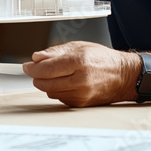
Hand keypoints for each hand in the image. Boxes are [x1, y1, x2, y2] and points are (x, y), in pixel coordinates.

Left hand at [22, 41, 140, 106]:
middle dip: (37, 76)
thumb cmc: (102, 59)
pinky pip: (59, 98)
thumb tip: (36, 57)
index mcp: (78, 62)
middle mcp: (80, 80)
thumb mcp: (78, 47)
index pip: (45, 69)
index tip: (27, 66)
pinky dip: (57, 90)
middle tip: (37, 69)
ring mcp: (81, 94)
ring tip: (55, 74)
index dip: (32, 68)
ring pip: (50, 92)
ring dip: (46, 83)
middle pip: (44, 83)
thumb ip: (54, 52)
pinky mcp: (81, 103)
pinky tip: (64, 82)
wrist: (123, 76)